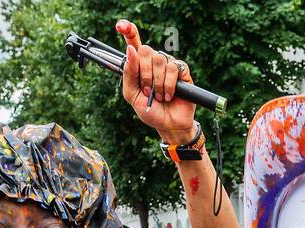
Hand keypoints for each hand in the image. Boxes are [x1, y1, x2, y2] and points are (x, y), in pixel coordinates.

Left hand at [116, 20, 197, 143]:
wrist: (169, 125)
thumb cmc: (150, 111)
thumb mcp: (132, 95)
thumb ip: (128, 74)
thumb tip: (131, 50)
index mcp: (139, 66)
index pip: (134, 44)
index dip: (129, 32)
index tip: (121, 25)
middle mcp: (154, 63)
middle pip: (146, 51)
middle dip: (144, 73)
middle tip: (148, 90)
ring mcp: (168, 65)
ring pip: (160, 60)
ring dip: (158, 83)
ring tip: (159, 96)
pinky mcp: (182, 71)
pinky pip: (173, 68)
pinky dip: (169, 84)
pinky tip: (170, 95)